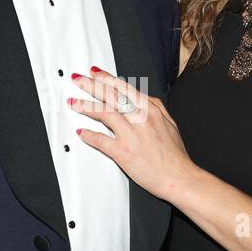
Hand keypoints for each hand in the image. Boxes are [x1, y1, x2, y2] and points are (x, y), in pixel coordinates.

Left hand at [67, 66, 193, 200]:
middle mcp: (140, 119)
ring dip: (85, 106)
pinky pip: (101, 140)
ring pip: (104, 113)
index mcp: (151, 110)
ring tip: (73, 103)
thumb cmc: (174, 155)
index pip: (124, 88)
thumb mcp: (170, 124)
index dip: (107, 78)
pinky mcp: (124, 152)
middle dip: (91, 85)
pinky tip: (81, 132)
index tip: (94, 73)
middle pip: (111, 96)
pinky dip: (89, 135)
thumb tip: (143, 97)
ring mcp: (131, 135)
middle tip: (77, 79)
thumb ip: (156, 108)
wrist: (179, 177)